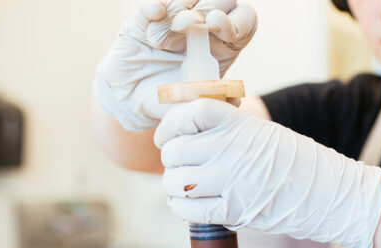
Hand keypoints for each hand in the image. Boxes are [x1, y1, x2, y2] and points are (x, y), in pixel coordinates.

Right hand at [94, 0, 256, 130]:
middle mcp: (205, 26)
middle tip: (186, 25)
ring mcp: (176, 18)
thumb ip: (219, 100)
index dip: (236, 20)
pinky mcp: (147, 19)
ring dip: (177, 11)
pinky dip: (154, 6)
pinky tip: (155, 13)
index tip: (218, 26)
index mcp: (226, 44)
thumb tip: (235, 99)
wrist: (136, 103)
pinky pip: (153, 4)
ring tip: (159, 41)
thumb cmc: (175, 102)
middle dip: (205, 9)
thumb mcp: (201, 105)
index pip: (244, 19)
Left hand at [155, 99, 380, 247]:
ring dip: (172, 186)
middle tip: (180, 167)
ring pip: (176, 182)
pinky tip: (185, 206)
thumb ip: (229, 132)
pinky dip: (180, 208)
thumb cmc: (299, 163)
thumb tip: (192, 140)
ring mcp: (229, 180)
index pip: (187, 114)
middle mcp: (229, 148)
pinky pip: (189, 210)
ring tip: (181, 189)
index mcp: (237, 123)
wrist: (329, 191)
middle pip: (176, 151)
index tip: (166, 137)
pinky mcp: (233, 210)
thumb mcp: (263, 133)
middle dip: (172, 161)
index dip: (169, 126)